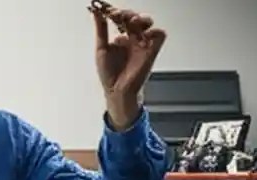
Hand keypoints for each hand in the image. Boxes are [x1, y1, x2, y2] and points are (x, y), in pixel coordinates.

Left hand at [91, 4, 166, 129]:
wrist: (117, 91)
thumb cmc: (109, 74)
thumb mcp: (101, 48)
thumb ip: (101, 29)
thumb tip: (96, 12)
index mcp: (121, 38)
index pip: (122, 19)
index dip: (117, 13)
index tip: (110, 12)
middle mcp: (132, 40)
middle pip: (135, 18)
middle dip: (128, 14)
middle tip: (120, 16)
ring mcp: (142, 45)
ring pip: (148, 23)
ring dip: (142, 19)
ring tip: (133, 22)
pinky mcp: (152, 51)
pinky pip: (160, 36)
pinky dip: (156, 31)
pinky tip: (144, 34)